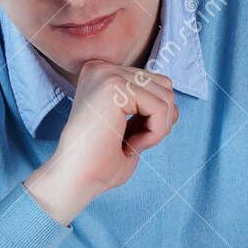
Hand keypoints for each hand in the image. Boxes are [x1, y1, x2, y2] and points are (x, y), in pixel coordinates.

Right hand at [24, 61, 177, 224]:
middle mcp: (101, 68)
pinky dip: (156, 133)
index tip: (130, 138)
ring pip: (167, 96)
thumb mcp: (128, 125)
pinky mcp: (114, 86)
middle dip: (160, 120)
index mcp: (101, 74)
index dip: (154, 116)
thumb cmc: (99, 162)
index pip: (155, 83)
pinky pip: (161, 107)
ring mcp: (106, 74)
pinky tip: (133, 144)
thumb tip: (171, 97)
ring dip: (158, 128)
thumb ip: (145, 105)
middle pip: (164, 85)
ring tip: (133, 144)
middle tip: (134, 143)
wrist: (75, 179)